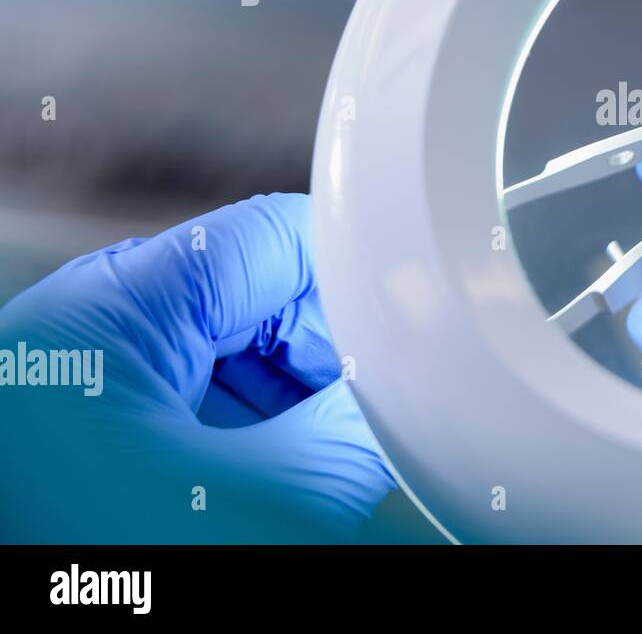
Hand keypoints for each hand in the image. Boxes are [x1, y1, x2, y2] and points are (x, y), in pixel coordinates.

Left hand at [0, 193, 394, 541]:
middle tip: (375, 415)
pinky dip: (247, 431)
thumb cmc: (78, 559)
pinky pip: (192, 400)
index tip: (410, 333)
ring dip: (292, 397)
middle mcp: (94, 323)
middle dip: (329, 352)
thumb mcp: (250, 507)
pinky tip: (274, 479)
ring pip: (230, 350)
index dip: (361, 277)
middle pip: (257, 293)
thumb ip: (345, 439)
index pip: (281, 237)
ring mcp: (85, 375)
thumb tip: (397, 410)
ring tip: (328, 458)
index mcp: (119, 307)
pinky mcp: (80, 425)